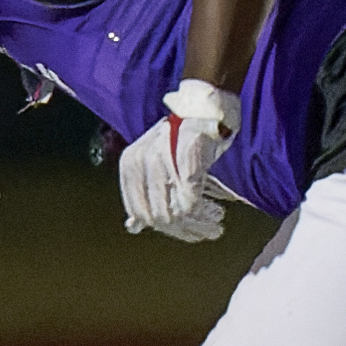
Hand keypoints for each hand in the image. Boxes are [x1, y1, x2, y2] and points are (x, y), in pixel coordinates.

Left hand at [117, 79, 239, 241]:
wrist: (201, 112)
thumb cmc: (179, 140)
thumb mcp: (151, 165)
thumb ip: (142, 194)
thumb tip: (132, 226)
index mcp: (129, 166)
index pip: (139, 213)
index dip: (162, 227)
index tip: (182, 231)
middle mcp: (140, 166)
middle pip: (158, 218)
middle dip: (184, 232)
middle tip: (206, 233)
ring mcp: (161, 165)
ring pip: (175, 215)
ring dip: (198, 226)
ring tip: (214, 226)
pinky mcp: (184, 167)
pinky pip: (191, 204)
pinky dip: (205, 214)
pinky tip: (217, 213)